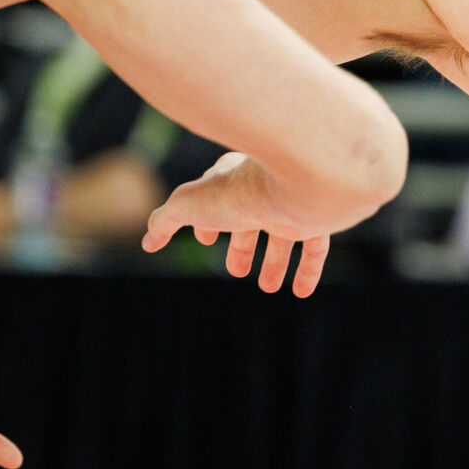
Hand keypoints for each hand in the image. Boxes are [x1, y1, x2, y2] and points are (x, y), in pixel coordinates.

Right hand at [142, 152, 333, 296]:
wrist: (299, 180)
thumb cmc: (239, 189)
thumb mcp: (189, 204)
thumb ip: (164, 221)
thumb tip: (148, 242)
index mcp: (232, 177)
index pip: (217, 195)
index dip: (207, 219)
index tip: (204, 238)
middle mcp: (264, 189)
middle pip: (251, 219)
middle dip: (242, 245)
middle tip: (237, 270)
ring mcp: (293, 203)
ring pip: (284, 234)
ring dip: (275, 262)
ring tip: (267, 286)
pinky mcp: (319, 220)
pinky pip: (316, 247)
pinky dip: (308, 270)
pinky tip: (299, 291)